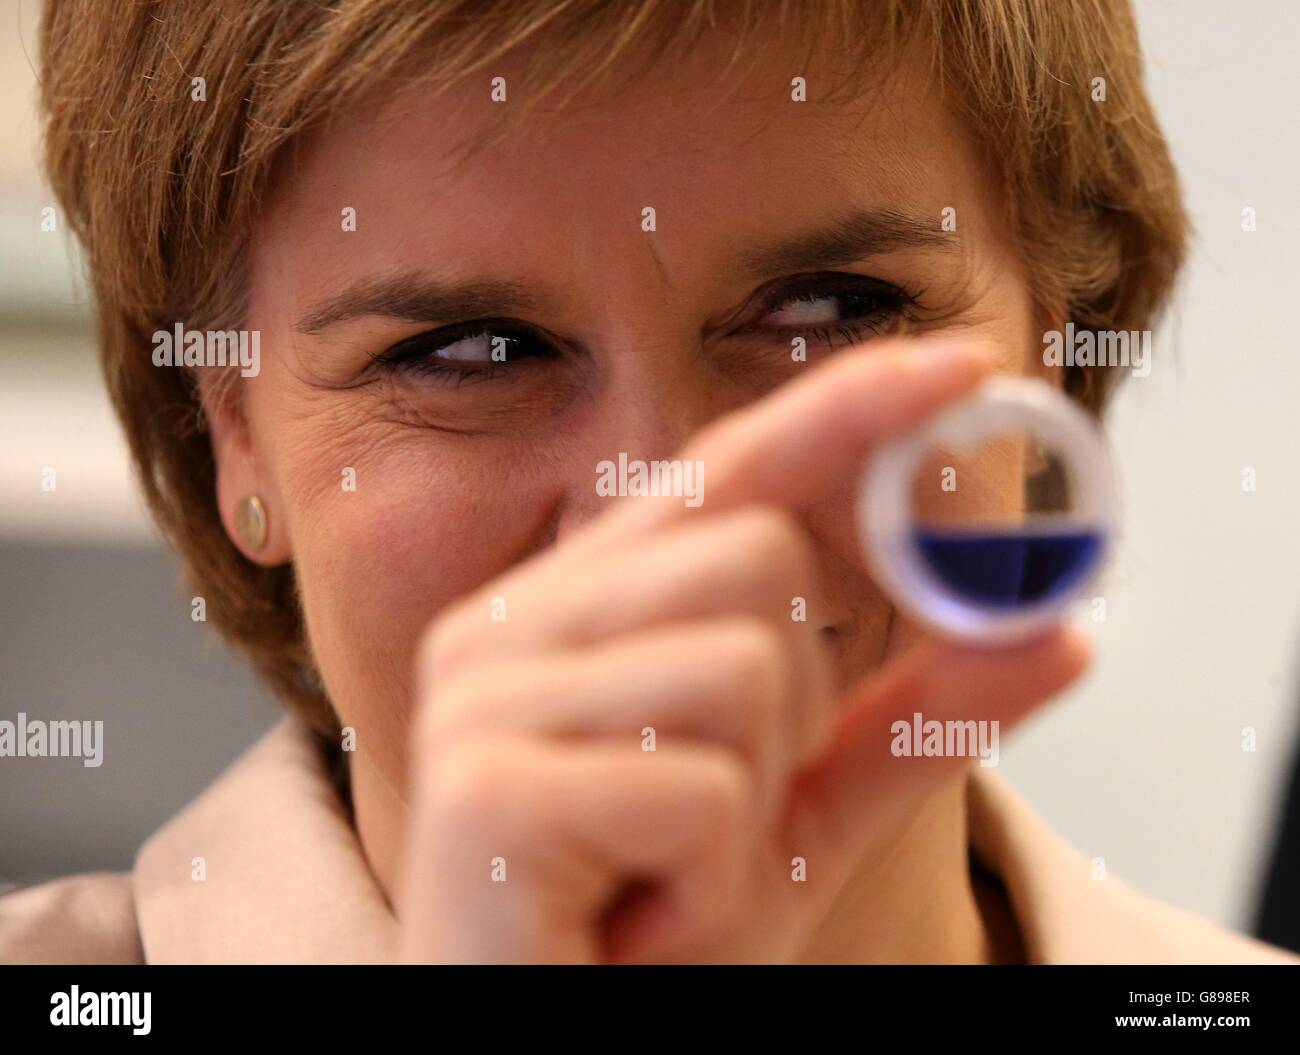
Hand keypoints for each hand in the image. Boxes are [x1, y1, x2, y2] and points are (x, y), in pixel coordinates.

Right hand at [395, 337, 1088, 962]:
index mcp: (569, 610)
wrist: (541, 1048)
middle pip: (761, 558)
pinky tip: (634, 915)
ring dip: (752, 800)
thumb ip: (912, 717)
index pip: (718, 473)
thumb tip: (1055, 631)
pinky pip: (698, 785)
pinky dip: (711, 874)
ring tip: (670, 868)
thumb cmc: (647, 931)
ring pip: (745, 664)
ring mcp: (482, 699)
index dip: (838, 414)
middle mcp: (507, 627)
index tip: (957, 364)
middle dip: (789, 706)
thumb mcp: (799, 814)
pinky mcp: (481, 788)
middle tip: (713, 810)